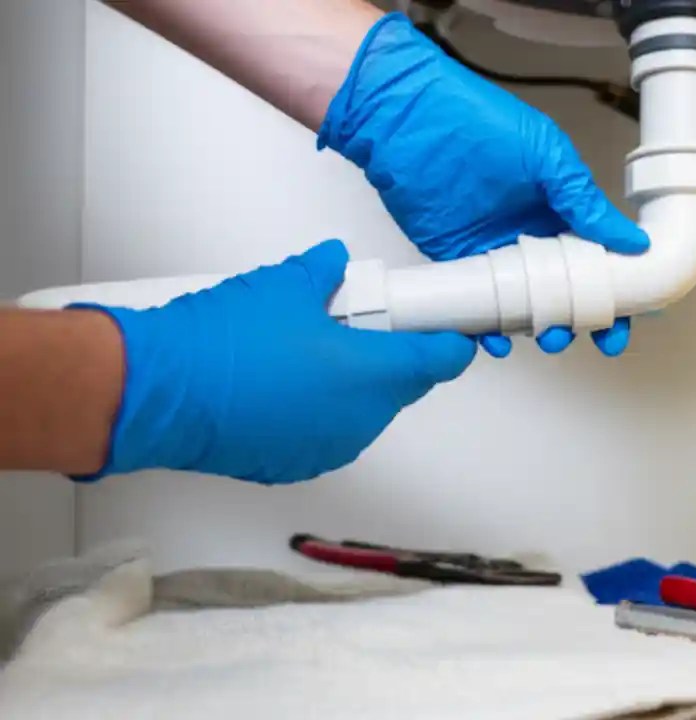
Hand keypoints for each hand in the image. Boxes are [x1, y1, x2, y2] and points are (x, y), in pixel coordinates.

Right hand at [74, 240, 475, 484]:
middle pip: (402, 386)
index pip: (440, 361)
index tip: (452, 330)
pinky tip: (286, 387)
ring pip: (364, 411)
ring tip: (314, 353)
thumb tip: (333, 263)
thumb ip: (323, 273)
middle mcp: (362, 418)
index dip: (450, 342)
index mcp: (374, 373)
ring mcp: (330, 447)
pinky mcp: (295, 464)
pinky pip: (327, 433)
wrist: (160, 393)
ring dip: (353, 387)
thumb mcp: (284, 286)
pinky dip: (319, 412)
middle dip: (393, 358)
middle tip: (368, 327)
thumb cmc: (225, 342)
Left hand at [318, 12, 647, 357]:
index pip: (598, 258)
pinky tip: (497, 339)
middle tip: (595, 338)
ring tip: (548, 337)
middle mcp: (530, 235)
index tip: (630, 315)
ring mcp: (494, 252)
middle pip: (566, 292)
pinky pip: (478, 307)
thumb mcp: (545, 156)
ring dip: (543, 329)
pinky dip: (489, 330)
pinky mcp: (455, 263)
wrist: (402, 117)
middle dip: (584, 320)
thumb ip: (584, 202)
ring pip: (526, 307)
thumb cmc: (475, 120)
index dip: (617, 290)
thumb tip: (632, 241)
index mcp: (559, 209)